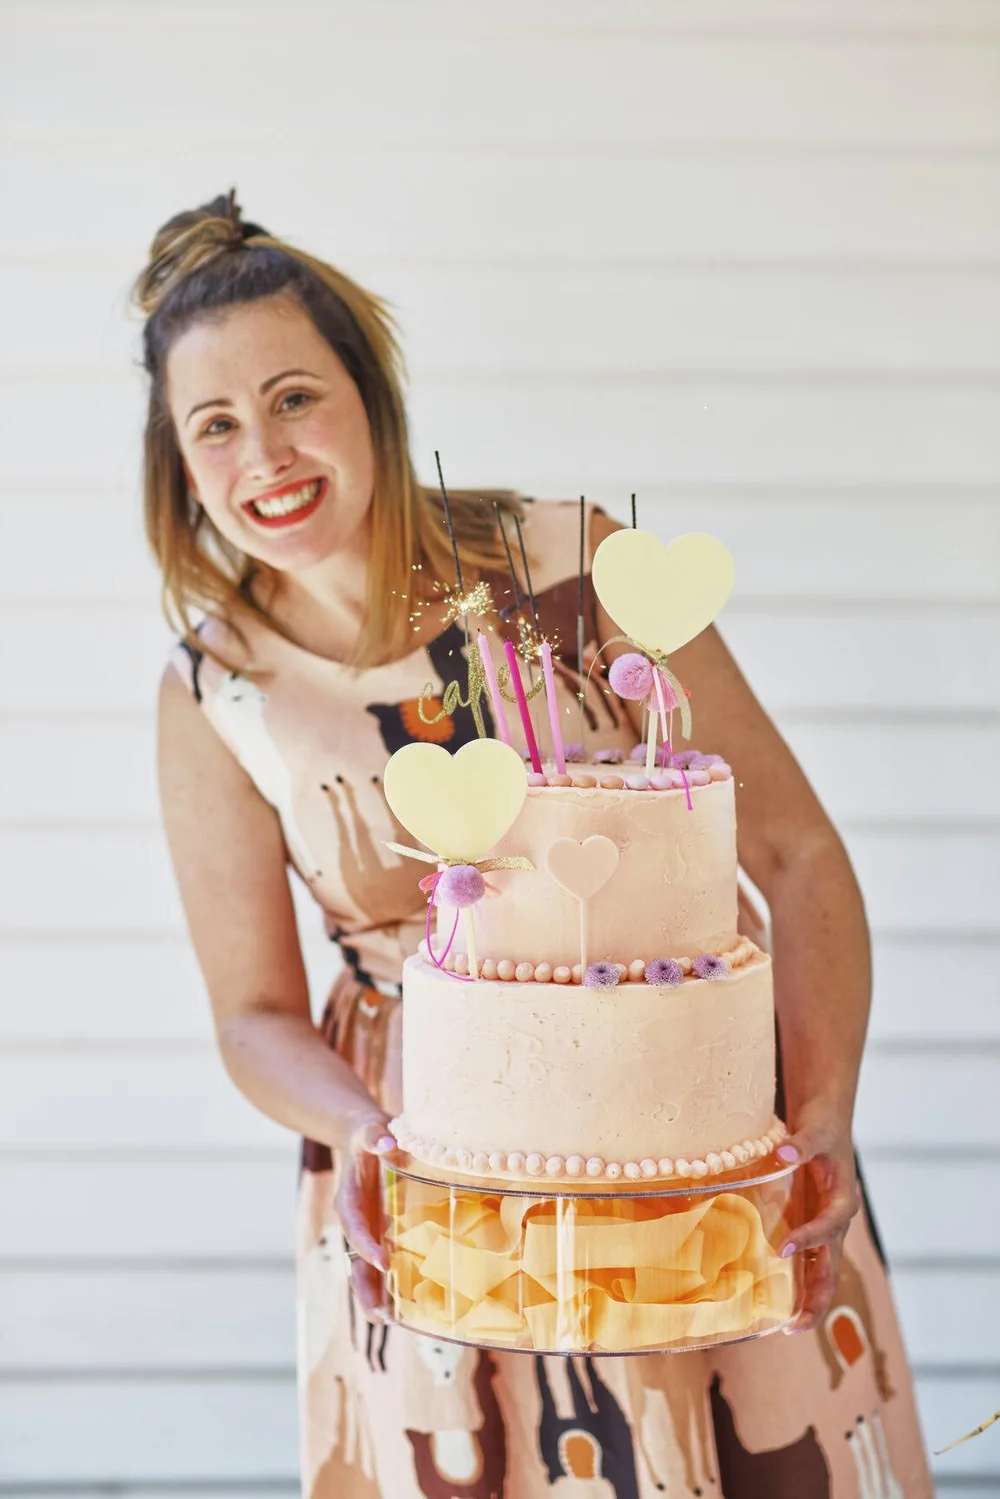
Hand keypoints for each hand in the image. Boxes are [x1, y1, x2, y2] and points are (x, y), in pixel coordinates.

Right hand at [332, 1115, 395, 1322]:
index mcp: (349, 1198)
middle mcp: (356, 1221)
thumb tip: (386, 1145)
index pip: (353, 1224)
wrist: (371, 1139)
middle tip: (381, 1314)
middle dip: (364, 1288)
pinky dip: (391, 1284)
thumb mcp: (372, 1130)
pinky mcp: (382, 1236)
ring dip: (375, 1296)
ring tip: (390, 1321)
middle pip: (354, 1260)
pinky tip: (410, 1305)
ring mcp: (368, 1232)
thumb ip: (376, 1136)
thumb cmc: (372, 1135)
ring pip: (366, 1271)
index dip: (365, 1244)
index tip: (382, 1261)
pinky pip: (383, 1264)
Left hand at [776, 1099, 861, 1333]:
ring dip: (811, 1298)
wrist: (828, 1121)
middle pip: (833, 1266)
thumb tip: (782, 1154)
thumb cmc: (823, 1126)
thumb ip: (800, 1145)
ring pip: (824, 1270)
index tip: (783, 1248)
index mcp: (843, 1198)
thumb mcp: (814, 1130)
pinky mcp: (814, 1224)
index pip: (829, 1226)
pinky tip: (780, 1298)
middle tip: (796, 1326)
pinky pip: (810, 1258)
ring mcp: (827, 1226)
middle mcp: (838, 1219)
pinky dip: (799, 1278)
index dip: (809, 1238)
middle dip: (818, 1297)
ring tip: (791, 1328)